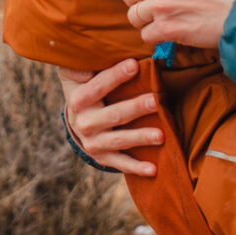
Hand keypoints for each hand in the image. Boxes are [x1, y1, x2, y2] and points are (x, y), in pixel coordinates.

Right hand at [59, 61, 160, 176]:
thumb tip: (85, 69)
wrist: (78, 122)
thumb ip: (78, 67)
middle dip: (135, 107)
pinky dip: (137, 168)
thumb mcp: (75, 75)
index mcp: (78, 100)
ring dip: (140, 137)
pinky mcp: (103, 157)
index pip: (97, 86)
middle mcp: (84, 123)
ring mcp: (93, 143)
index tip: (135, 65)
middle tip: (154, 100)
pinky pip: (121, 163)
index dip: (115, 76)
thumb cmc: (86, 90)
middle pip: (113, 115)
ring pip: (119, 140)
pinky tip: (153, 169)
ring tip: (160, 135)